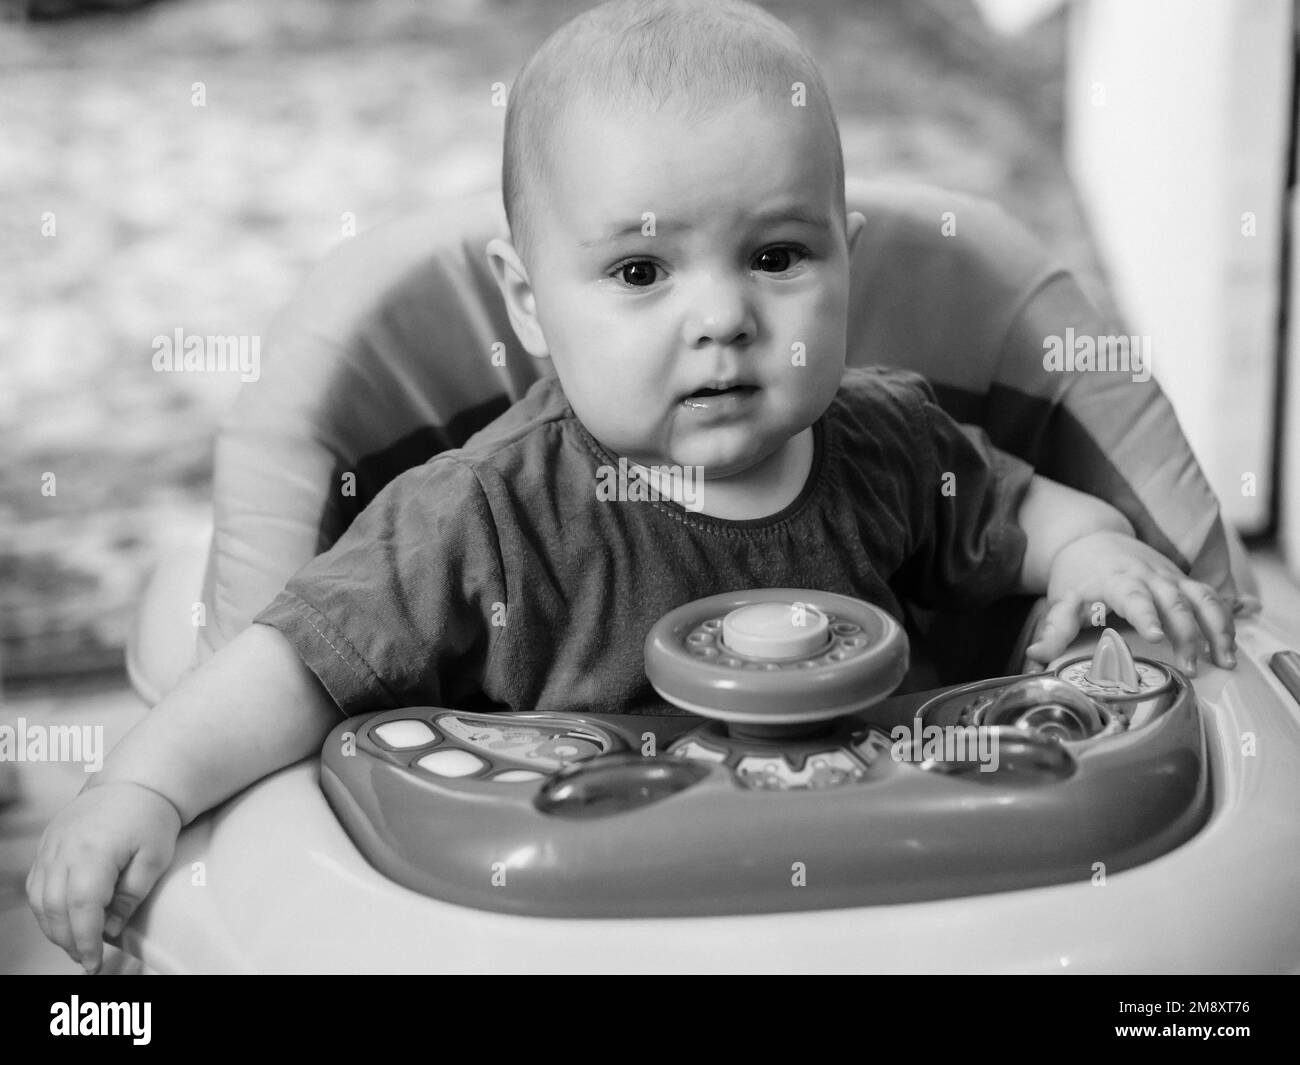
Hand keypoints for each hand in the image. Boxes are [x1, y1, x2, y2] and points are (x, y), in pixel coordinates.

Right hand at [27, 781, 181, 973]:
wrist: (134, 781)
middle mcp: (63, 849)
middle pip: (55, 908)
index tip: (93, 962)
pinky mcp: (46, 846)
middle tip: (87, 960)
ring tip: (77, 945)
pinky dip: (45, 909)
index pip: (82, 906)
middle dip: (69, 941)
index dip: (85, 939)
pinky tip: (63, 921)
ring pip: (39, 900)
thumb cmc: (150, 818)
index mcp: (93, 851)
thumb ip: (132, 895)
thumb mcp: (155, 857)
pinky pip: (35, 886)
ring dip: (54, 929)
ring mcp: (50, 846)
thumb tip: (111, 930)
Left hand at [1025, 531, 1235, 671]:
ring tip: (1226, 660)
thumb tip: (1036, 655)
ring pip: (1202, 598)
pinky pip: (1211, 596)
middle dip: (1188, 633)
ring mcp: (1170, 577)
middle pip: (1175, 602)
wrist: (1092, 540)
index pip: (1134, 596)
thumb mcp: (1063, 601)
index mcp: (1117, 581)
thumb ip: (1056, 629)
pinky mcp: (1183, 580)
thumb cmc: (1078, 577)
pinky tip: (1231, 645)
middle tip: (1192, 666)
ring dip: (1217, 627)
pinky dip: (1225, 619)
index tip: (1157, 635)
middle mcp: (1149, 576)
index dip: (1146, 614)